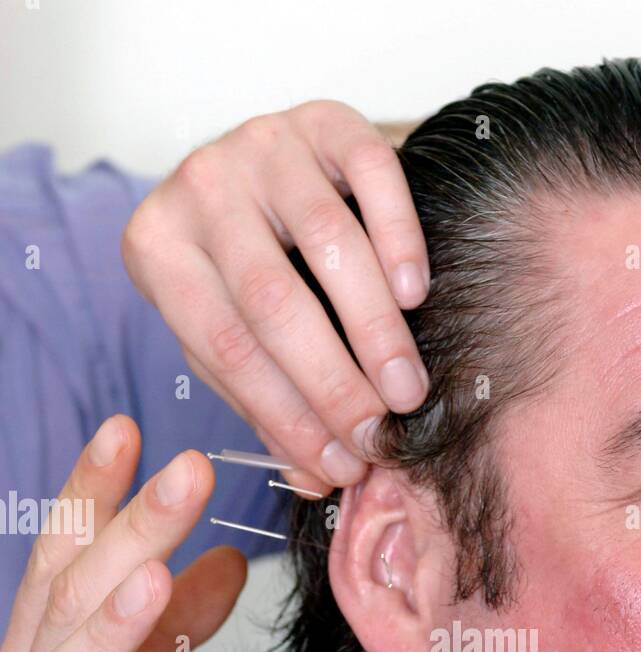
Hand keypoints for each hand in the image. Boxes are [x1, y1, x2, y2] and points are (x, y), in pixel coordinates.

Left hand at [121, 102, 429, 492]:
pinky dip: (398, 239)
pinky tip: (415, 294)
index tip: (338, 466)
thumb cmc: (250, 269)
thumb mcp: (234, 335)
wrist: (279, 171)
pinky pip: (370, 174)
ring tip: (406, 390)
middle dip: (331, 381)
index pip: (225, 348)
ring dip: (373, 329)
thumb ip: (266, 403)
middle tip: (379, 435)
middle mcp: (198, 187)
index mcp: (158, 250)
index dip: (286, 416)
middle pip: (271, 301)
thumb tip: (316, 478)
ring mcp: (260, 143)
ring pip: (325, 244)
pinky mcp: (324, 118)